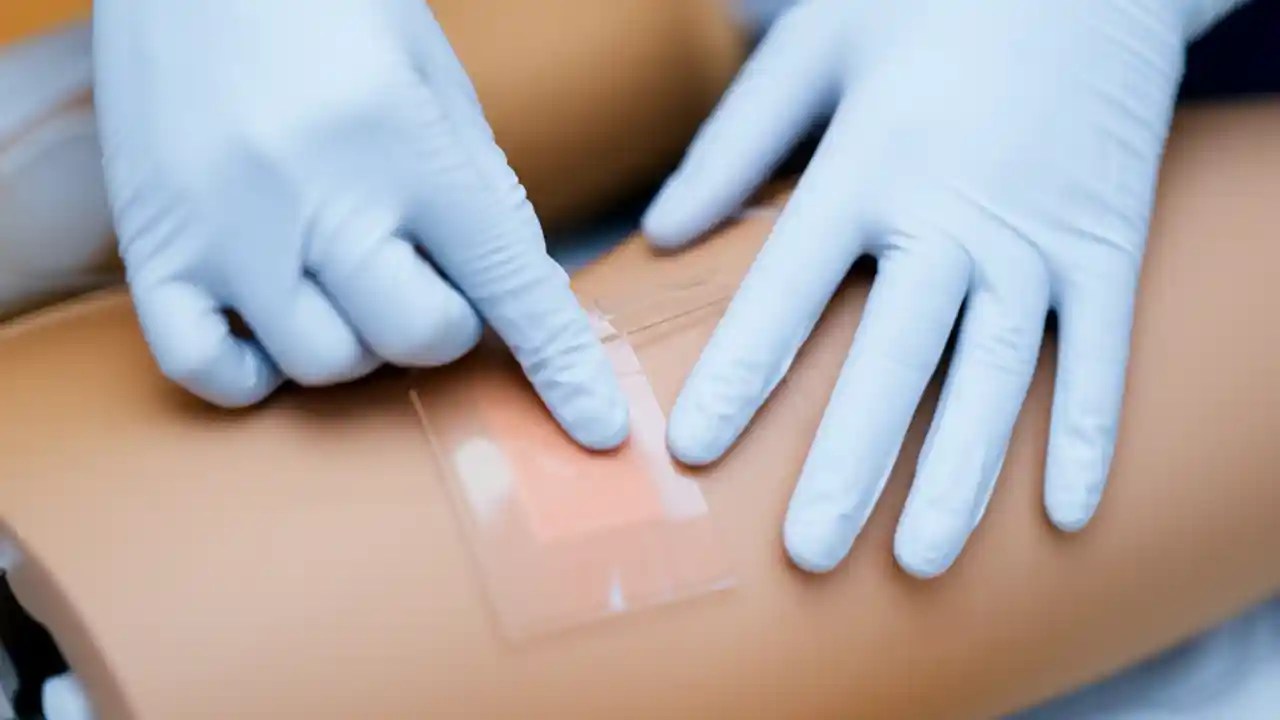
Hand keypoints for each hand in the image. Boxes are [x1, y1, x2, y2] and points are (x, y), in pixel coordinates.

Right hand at [93, 0, 626, 448]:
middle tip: (416, 271)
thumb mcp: (436, 84)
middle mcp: (320, 194)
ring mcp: (227, 227)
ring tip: (337, 273)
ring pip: (323, 365)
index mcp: (409, 145)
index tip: (598, 431)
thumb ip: (482, 192)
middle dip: (441, 325)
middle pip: (417, 339)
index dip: (564, 367)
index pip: (510, 284)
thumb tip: (520, 298)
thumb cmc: (334, 14)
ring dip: (354, 340)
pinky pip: (207, 371)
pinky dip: (252, 373)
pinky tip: (271, 317)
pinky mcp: (153, 246)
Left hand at [644, 0, 1217, 575]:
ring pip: (996, 376)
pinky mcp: (1105, 245)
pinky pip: (1101, 354)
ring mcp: (1037, 236)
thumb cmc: (930, 2)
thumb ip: (735, 142)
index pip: (790, 292)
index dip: (742, 377)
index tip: (695, 453)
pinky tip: (1066, 516)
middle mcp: (952, 214)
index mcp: (867, 165)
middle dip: (849, 463)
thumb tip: (660, 233)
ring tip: (920, 563)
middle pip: (895, 359)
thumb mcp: (817, 44)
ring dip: (961, 476)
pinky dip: (1088, 436)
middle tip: (807, 554)